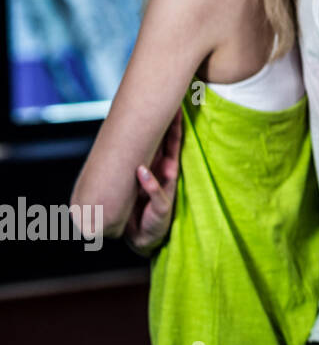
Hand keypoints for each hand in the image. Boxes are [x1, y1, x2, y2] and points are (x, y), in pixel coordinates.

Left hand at [124, 109, 182, 255]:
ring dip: (170, 146)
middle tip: (175, 109)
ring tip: (169, 129)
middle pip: (172, 147)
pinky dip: (149, 183)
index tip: (171, 107)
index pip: (166, 144)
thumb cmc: (138, 210)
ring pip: (170, 164)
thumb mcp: (132, 189)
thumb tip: (116, 148)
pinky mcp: (161, 207)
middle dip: (173, 129)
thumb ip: (130, 173)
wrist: (142, 238)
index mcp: (159, 169)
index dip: (169, 126)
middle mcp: (165, 175)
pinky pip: (156, 193)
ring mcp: (165, 189)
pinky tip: (142, 171)